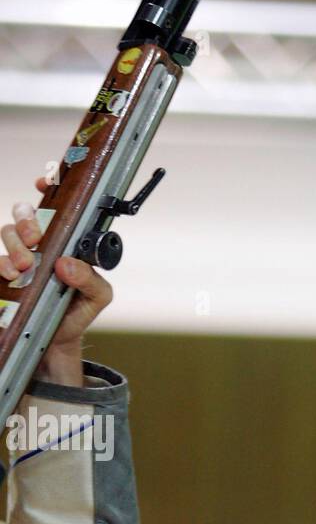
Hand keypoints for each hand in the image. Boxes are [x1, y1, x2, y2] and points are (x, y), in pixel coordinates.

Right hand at [0, 177, 113, 387]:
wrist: (58, 341)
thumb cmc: (78, 310)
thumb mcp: (98, 297)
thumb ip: (92, 280)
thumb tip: (66, 264)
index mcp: (66, 240)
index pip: (56, 205)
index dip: (49, 187)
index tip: (44, 183)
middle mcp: (41, 243)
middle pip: (25, 213)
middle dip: (26, 220)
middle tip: (35, 239)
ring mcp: (21, 256)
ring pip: (8, 232)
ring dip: (15, 244)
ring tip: (25, 266)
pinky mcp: (5, 273)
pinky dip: (3, 263)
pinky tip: (13, 275)